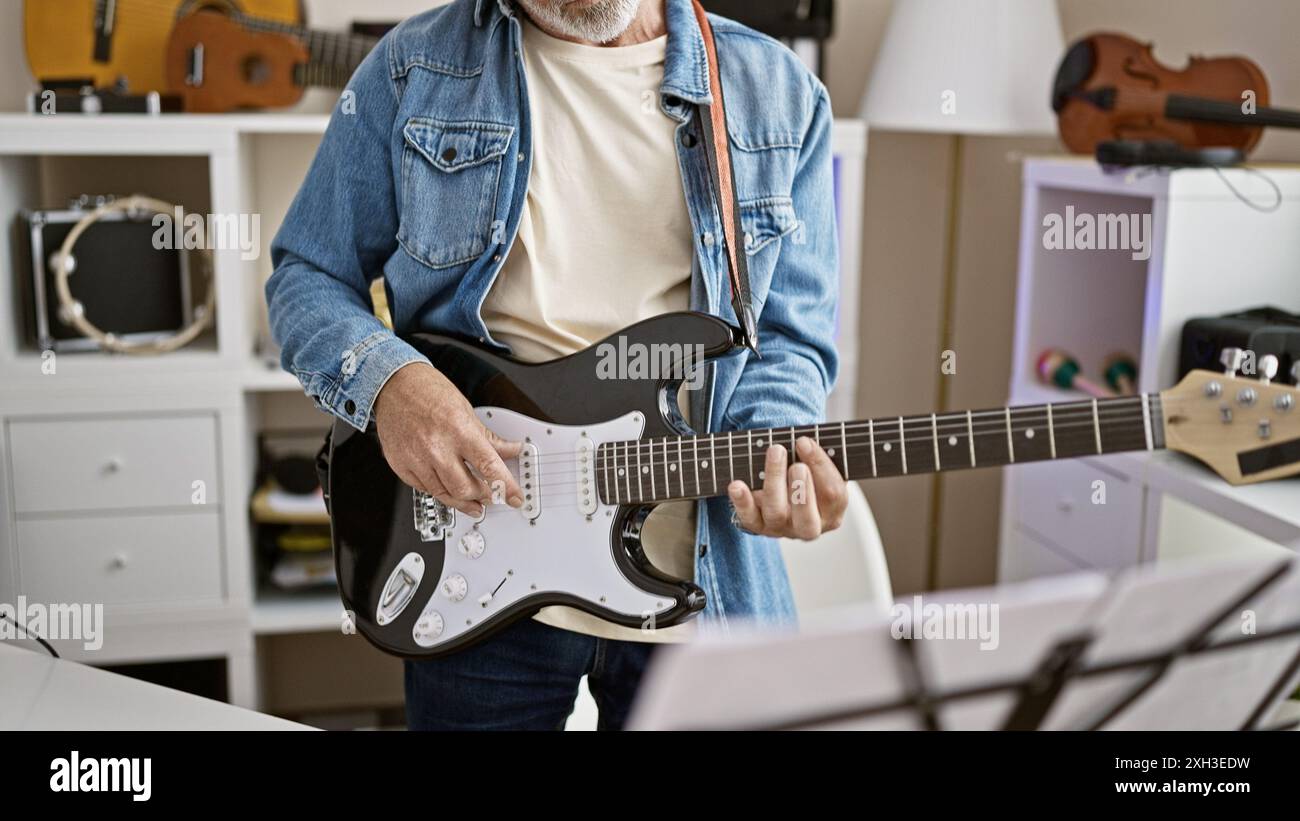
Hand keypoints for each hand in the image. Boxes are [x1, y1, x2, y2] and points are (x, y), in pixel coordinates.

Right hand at [373, 362, 523, 516]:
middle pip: (466, 488)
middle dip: (483, 497)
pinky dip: (440, 491)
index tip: (515, 498)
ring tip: (473, 502)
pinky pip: (425, 490)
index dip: (506, 486)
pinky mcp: (401, 466)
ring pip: (445, 494)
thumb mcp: (466, 410)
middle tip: (491, 497)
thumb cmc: (429, 392)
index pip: (489, 466)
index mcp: (459, 429)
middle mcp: (437, 446)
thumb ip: (489, 437)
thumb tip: (511, 450)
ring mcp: (416, 458)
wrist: (394, 385)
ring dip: (463, 501)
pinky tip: (447, 488)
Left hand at [727, 437, 846, 539]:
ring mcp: (782, 528)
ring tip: (775, 452)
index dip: (821, 467)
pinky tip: (737, 485)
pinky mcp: (759, 526)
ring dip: (774, 481)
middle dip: (802, 488)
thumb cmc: (807, 473)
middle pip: (807, 515)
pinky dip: (742, 501)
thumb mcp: (819, 467)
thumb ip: (817, 457)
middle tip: (797, 465)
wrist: (784, 494)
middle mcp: (809, 526)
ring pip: (777, 513)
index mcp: (831, 513)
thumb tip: (806, 442)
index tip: (804, 442)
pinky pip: (749, 518)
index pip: (833, 495)